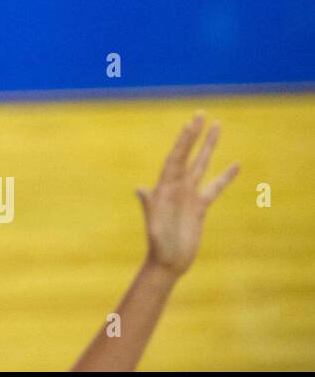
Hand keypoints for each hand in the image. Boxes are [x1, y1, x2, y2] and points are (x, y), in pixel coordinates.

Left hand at [138, 112, 238, 277]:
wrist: (168, 261)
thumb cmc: (158, 243)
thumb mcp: (153, 223)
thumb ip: (149, 205)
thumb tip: (141, 189)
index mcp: (165, 186)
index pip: (176, 157)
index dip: (183, 141)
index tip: (191, 124)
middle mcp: (177, 186)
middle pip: (188, 154)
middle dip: (195, 135)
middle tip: (202, 114)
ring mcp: (189, 194)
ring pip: (202, 164)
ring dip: (209, 147)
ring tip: (218, 126)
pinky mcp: (200, 206)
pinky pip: (215, 186)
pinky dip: (225, 176)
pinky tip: (235, 164)